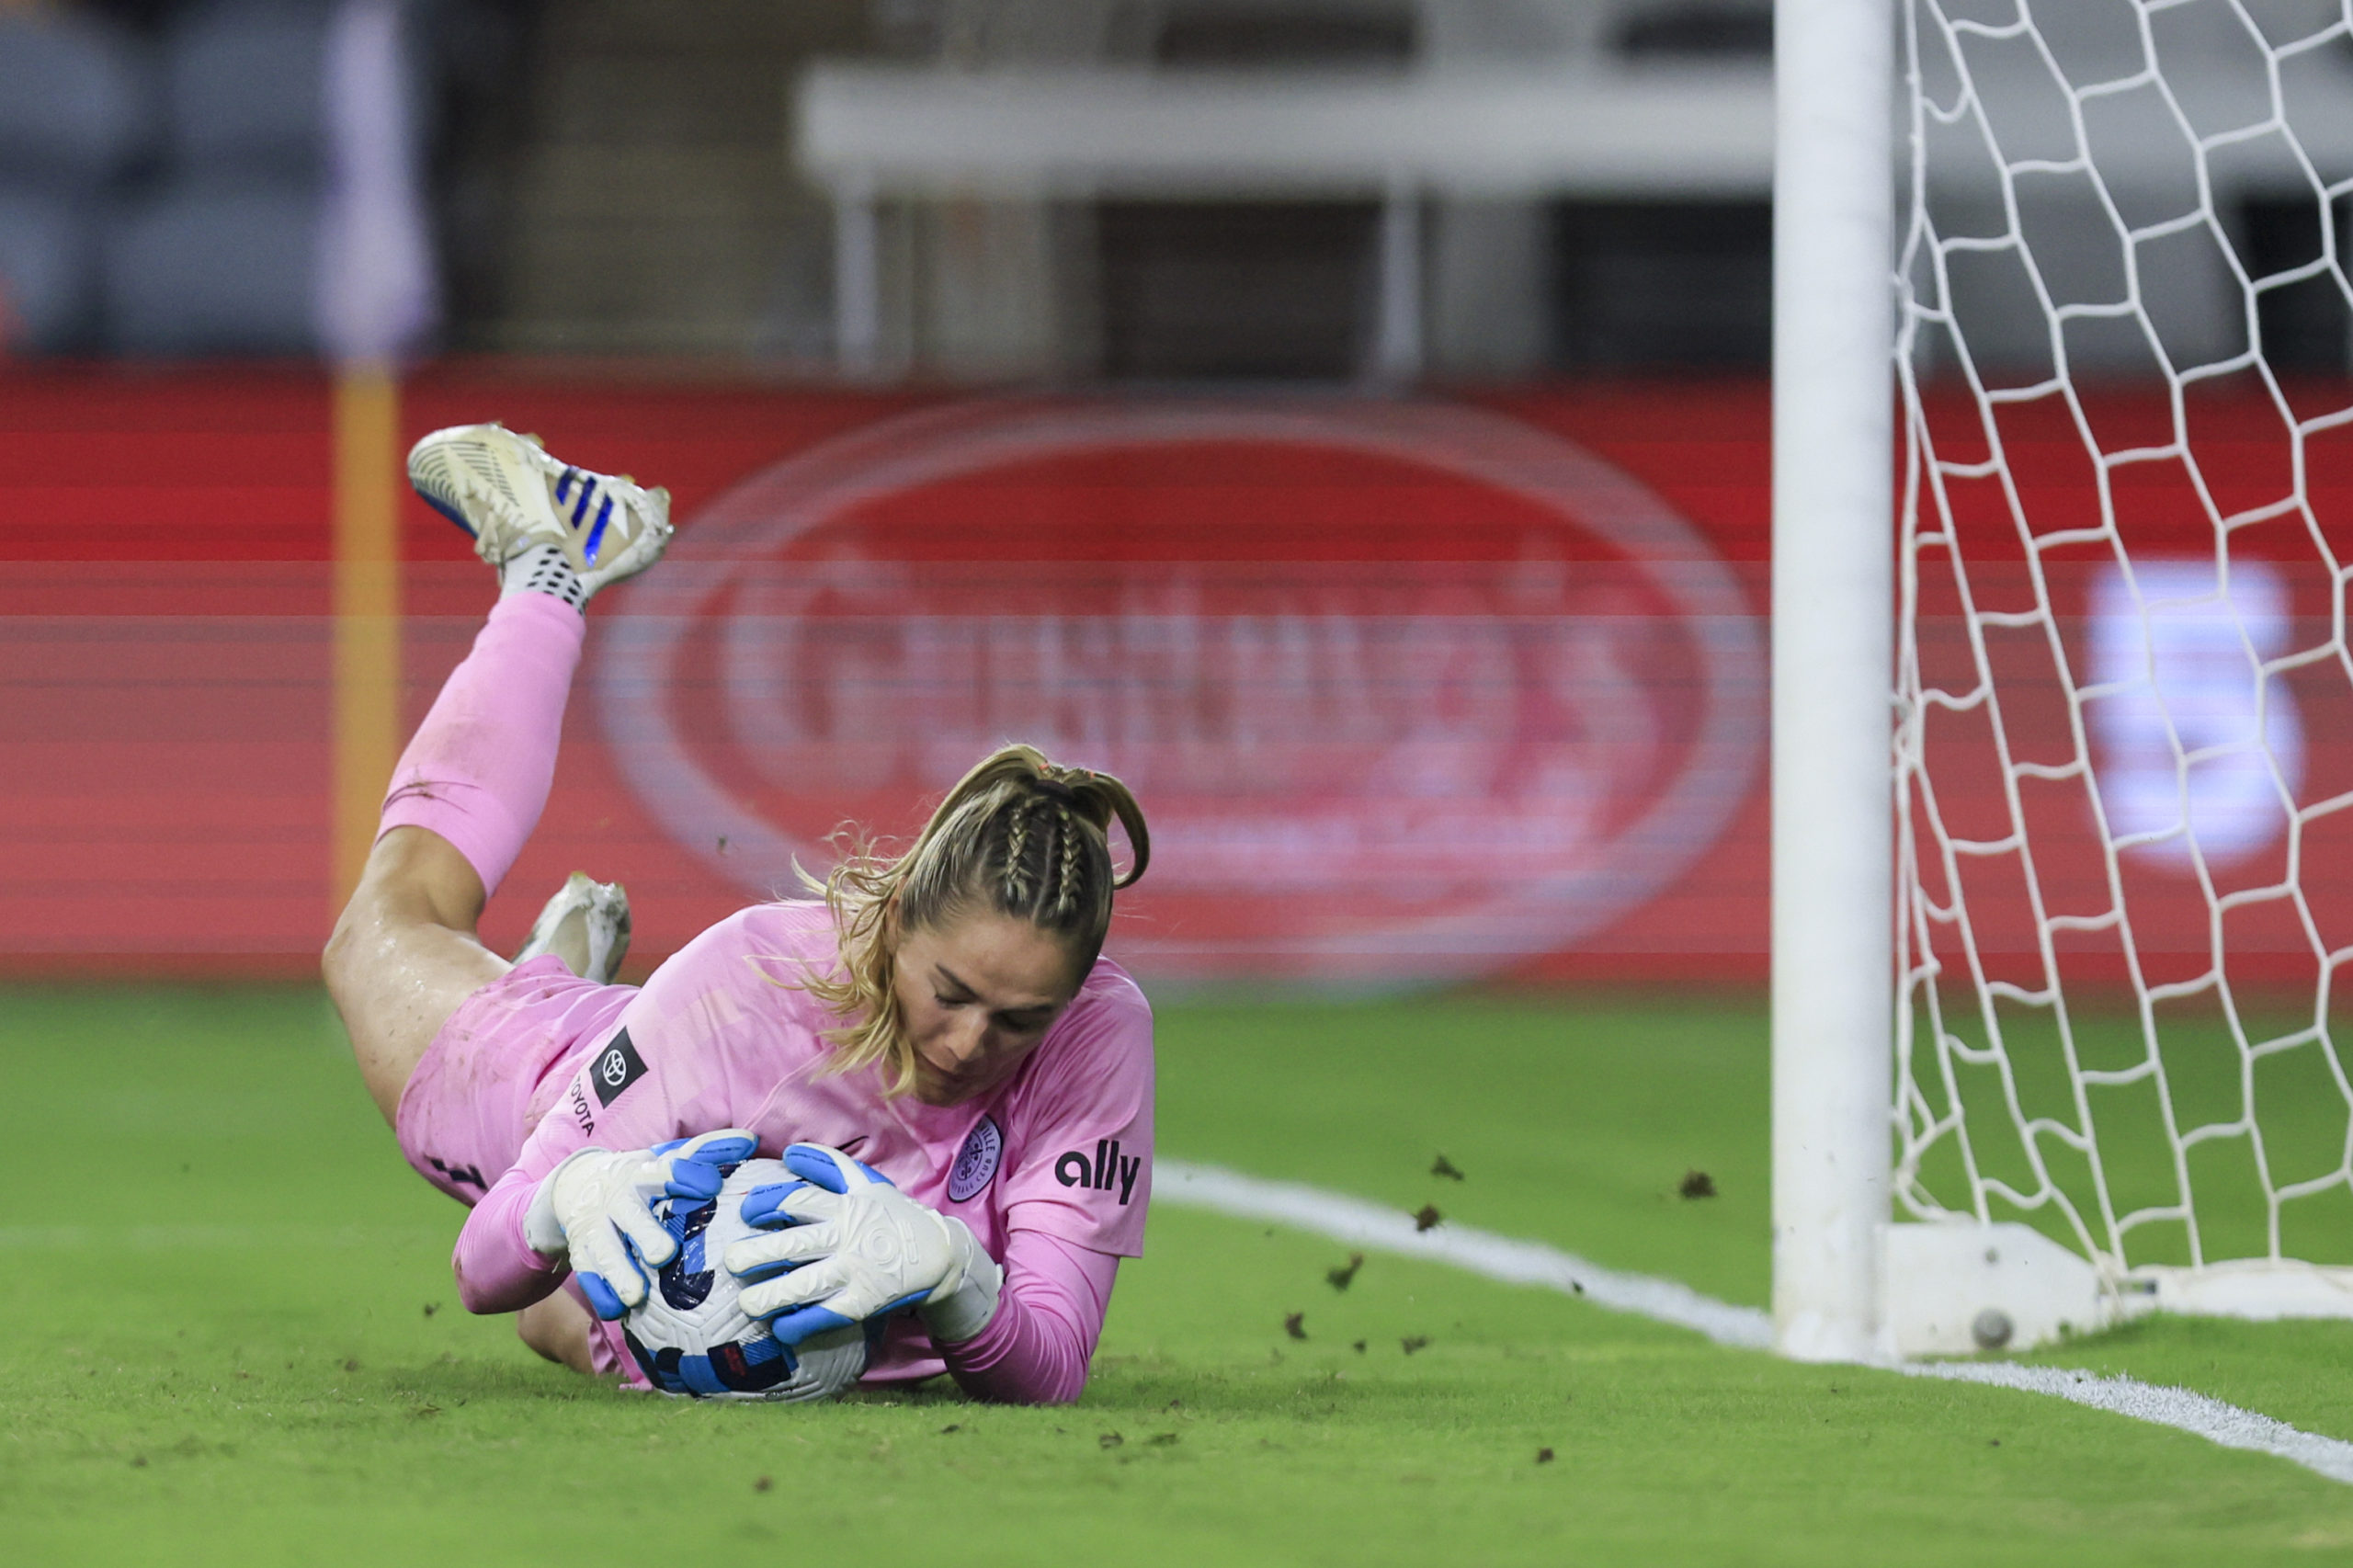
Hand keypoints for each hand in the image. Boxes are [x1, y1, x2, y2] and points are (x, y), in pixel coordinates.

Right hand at [522, 1130, 757, 1319]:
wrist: (577, 1184)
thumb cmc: (640, 1178)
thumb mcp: (665, 1160)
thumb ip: (705, 1153)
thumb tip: (749, 1141)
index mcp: (643, 1174)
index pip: (664, 1172)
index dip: (687, 1176)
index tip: (712, 1186)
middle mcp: (616, 1200)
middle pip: (629, 1215)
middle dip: (645, 1234)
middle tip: (664, 1255)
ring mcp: (595, 1228)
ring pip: (604, 1251)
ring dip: (619, 1273)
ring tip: (635, 1296)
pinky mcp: (581, 1252)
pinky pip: (588, 1275)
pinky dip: (600, 1293)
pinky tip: (616, 1311)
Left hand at [723, 1143, 1002, 1346]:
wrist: (940, 1255)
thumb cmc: (893, 1216)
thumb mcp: (867, 1183)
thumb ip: (829, 1166)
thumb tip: (791, 1152)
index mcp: (845, 1206)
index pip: (798, 1199)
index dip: (766, 1204)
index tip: (746, 1213)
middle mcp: (846, 1238)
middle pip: (794, 1245)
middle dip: (756, 1254)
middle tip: (731, 1261)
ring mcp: (855, 1272)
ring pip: (805, 1285)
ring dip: (771, 1295)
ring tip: (748, 1303)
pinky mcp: (863, 1303)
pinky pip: (825, 1316)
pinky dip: (800, 1323)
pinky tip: (781, 1327)